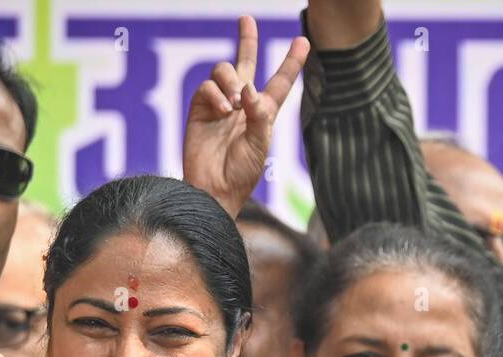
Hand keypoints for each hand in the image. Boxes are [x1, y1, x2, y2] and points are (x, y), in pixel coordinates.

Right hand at [183, 16, 309, 216]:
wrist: (214, 190)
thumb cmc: (241, 173)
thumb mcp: (261, 144)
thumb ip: (259, 114)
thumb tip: (248, 88)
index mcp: (263, 113)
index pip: (279, 82)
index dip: (291, 62)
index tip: (303, 41)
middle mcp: (241, 104)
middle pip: (244, 63)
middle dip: (246, 40)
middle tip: (246, 19)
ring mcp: (219, 104)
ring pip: (223, 71)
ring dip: (230, 81)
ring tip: (234, 105)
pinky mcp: (199, 109)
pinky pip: (207, 87)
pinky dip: (216, 94)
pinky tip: (224, 110)